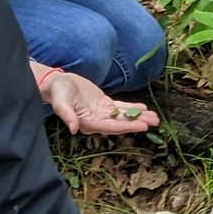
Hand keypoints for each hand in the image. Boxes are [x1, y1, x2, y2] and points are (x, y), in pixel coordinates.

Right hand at [37, 65, 158, 134]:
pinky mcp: (104, 104)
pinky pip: (120, 107)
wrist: (57, 84)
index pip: (111, 127)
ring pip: (123, 116)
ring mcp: (102, 113)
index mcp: (88, 123)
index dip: (127, 126)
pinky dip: (132, 107)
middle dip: (138, 122)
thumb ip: (67, 116)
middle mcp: (97, 121)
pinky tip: (143, 107)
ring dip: (138, 116)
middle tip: (155, 122)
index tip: (142, 126)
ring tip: (155, 117)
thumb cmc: (58, 93)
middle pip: (121, 123)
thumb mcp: (60, 103)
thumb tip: (73, 129)